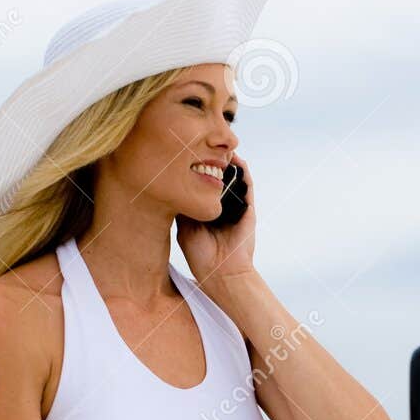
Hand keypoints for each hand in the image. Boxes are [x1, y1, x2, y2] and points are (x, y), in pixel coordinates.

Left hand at [177, 153, 256, 284]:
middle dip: (212, 163)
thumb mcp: (184, 229)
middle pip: (217, 180)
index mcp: (207, 213)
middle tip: (201, 145)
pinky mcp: (248, 210)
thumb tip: (171, 187)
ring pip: (233, 180)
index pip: (202, 186)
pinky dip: (243, 171)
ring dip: (229, 163)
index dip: (196, 171)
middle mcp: (222, 209)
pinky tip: (237, 159)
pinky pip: (247, 186)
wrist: (222, 273)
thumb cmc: (201, 257)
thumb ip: (181, 209)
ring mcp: (236, 208)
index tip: (185, 156)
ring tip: (220, 147)